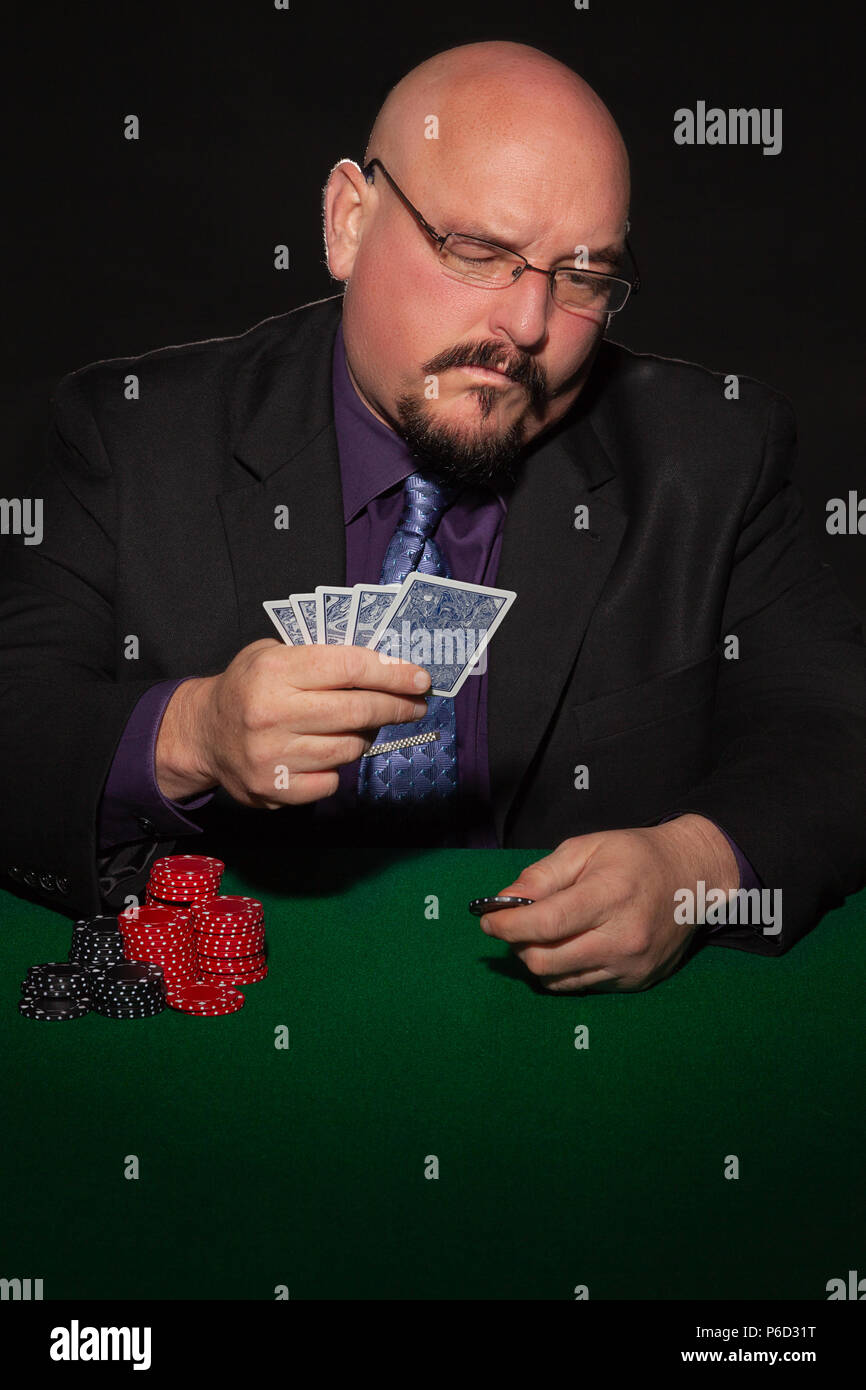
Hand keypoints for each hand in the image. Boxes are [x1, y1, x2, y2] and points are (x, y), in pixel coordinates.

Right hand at [155, 639, 430, 806]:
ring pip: (349, 748)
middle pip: (357, 711)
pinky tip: (326, 753)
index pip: (349, 667)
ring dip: (364, 737)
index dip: (392, 673)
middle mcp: (272, 713)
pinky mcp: (274, 789)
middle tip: (416, 705)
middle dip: (396, 706)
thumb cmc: (248, 686)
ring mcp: (273, 755)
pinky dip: (337, 767)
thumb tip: (385, 665)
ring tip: (359, 726)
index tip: (420, 678)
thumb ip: (320, 655)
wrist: (202, 734)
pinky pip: (331, 780)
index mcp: (274, 671)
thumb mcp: (272, 653)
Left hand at [480, 815, 739, 993]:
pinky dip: (564, 969)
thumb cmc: (634, 856)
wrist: (693, 879)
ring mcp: (631, 965)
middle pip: (545, 961)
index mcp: (609, 895)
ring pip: (559, 980)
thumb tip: (504, 903)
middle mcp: (622, 937)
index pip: (546, 923)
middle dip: (518, 945)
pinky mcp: (636, 982)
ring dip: (538, 960)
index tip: (487, 920)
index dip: (508, 926)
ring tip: (542, 935)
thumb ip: (542, 876)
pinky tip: (571, 945)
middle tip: (514, 927)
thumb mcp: (585, 849)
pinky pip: (582, 985)